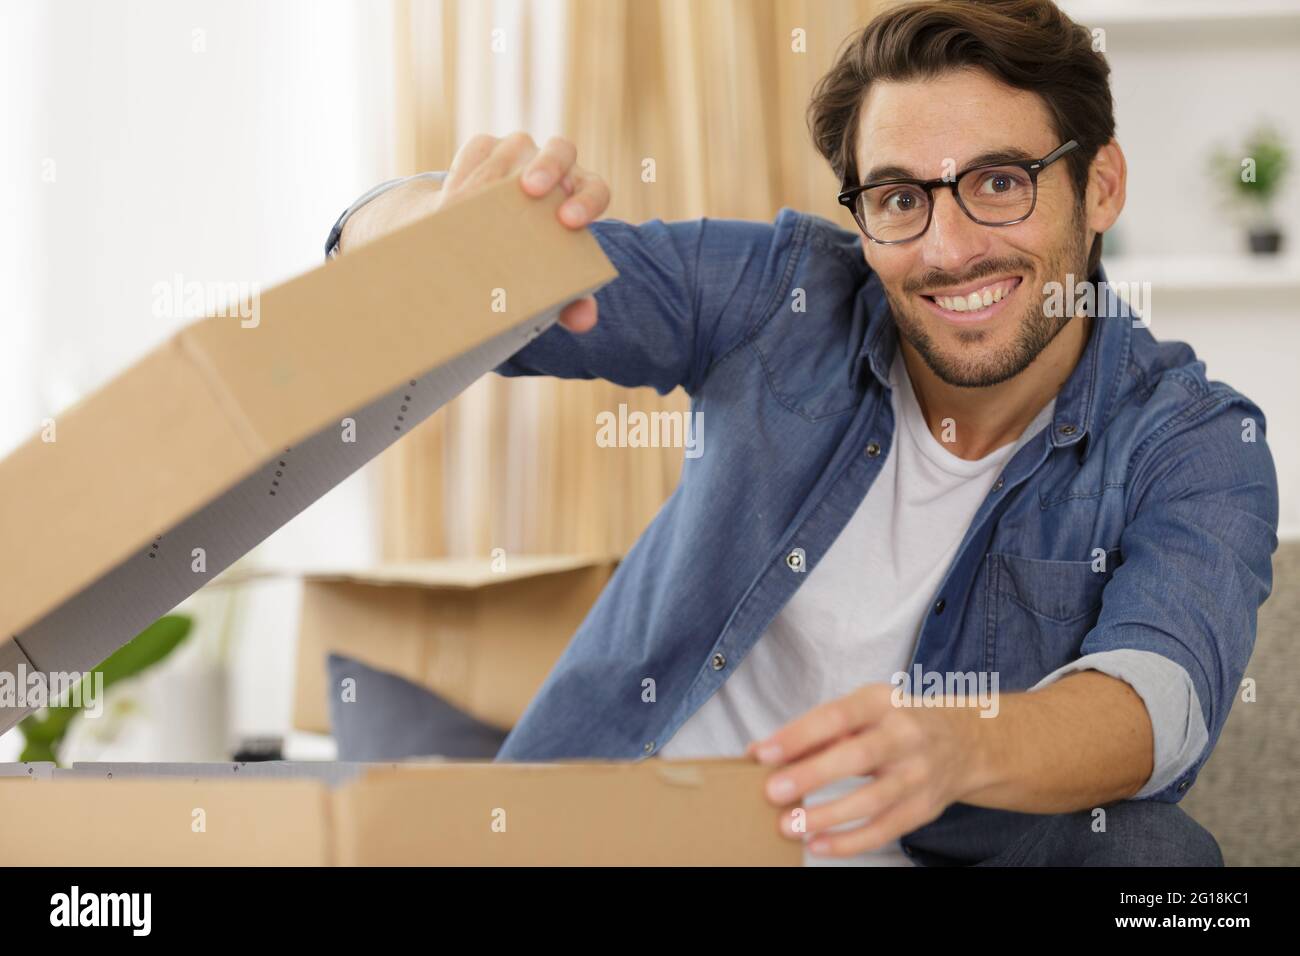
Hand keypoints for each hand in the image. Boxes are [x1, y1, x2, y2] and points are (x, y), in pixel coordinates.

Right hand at [342, 131, 608, 332]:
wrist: (483, 240)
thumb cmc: (529, 259)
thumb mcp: (549, 281)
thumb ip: (571, 301)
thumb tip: (583, 320)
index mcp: (581, 195)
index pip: (596, 189)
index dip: (587, 201)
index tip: (569, 221)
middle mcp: (556, 166)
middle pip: (561, 150)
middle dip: (547, 167)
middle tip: (530, 190)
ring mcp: (521, 151)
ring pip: (512, 150)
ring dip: (493, 176)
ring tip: (471, 207)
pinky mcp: (486, 145)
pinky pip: (478, 149)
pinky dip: (466, 171)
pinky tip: (453, 200)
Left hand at [747, 684, 987, 857]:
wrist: (963, 741)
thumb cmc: (893, 722)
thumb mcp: (861, 711)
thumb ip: (815, 731)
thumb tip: (759, 754)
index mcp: (881, 702)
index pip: (837, 716)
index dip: (800, 735)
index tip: (764, 753)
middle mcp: (904, 735)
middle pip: (858, 757)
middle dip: (812, 775)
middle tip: (772, 792)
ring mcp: (918, 774)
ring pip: (872, 800)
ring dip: (827, 815)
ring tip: (788, 826)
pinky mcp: (924, 807)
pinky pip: (885, 829)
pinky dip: (850, 841)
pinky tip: (818, 845)